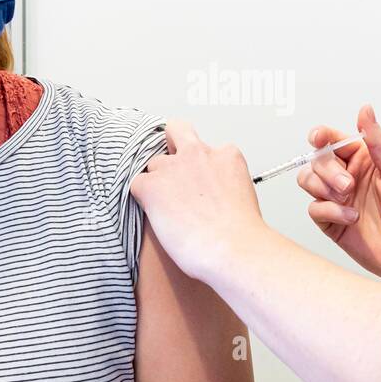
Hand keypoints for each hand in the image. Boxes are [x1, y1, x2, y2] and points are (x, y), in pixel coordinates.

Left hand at [130, 119, 271, 284]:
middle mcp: (198, 154)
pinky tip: (155, 216)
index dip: (198, 164)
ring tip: (167, 209)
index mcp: (226, 156)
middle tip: (173, 173)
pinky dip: (143, 199)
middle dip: (172, 145)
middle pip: (176, 131)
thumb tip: (214, 193)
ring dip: (157, 182)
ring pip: (154, 164)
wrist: (233, 249)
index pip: (203, 148)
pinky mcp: (152, 186)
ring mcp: (173, 168)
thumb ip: (224, 183)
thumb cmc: (241, 234)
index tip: (198, 181)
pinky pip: (137, 185)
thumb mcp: (243, 195)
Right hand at [298, 104, 380, 288]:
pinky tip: (350, 218)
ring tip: (348, 200)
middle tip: (348, 185)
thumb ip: (378, 141)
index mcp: (362, 159)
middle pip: (316, 160)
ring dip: (324, 188)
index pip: (332, 140)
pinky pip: (314, 208)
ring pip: (308, 181)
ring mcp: (337, 199)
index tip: (318, 138)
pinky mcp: (331, 221)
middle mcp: (346, 176)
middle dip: (327, 170)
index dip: (321, 136)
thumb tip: (365, 110)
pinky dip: (330, 211)